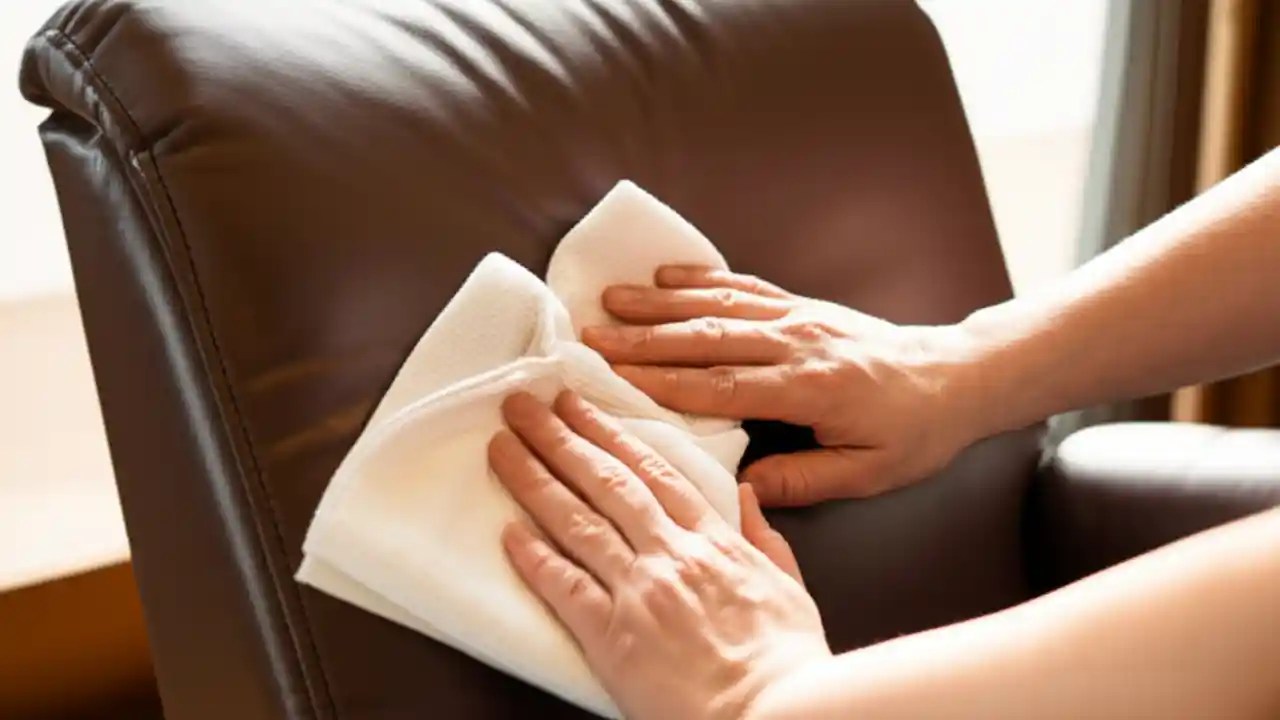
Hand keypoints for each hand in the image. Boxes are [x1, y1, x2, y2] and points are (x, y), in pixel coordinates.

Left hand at [490, 391, 829, 719]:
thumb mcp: (789, 586)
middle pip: (606, 482)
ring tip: (502, 448)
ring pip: (577, 522)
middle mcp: (670, 555)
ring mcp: (638, 592)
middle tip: (523, 407)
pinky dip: (534, 557)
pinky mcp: (612, 639)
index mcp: (713, 541)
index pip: (652, 471)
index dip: (609, 433)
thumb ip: (763, 535)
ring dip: (534, 480)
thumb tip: (745, 493)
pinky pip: (565, 587)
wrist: (776, 712)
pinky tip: (508, 532)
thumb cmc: (786, 661)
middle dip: (560, 438)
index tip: (578, 406)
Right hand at [581, 266, 978, 505]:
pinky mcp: (802, 305)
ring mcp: (798, 317)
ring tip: (611, 299)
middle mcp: (797, 343)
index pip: (723, 385)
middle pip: (707, 337)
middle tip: (590, 338)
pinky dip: (702, 278)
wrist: (956, 377)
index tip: (615, 379)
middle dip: (644, 338)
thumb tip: (740, 483)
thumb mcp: (868, 474)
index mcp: (810, 389)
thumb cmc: (913, 433)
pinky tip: (666, 275)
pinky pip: (746, 286)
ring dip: (661, 302)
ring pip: (719, 305)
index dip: (665, 382)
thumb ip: (803, 478)